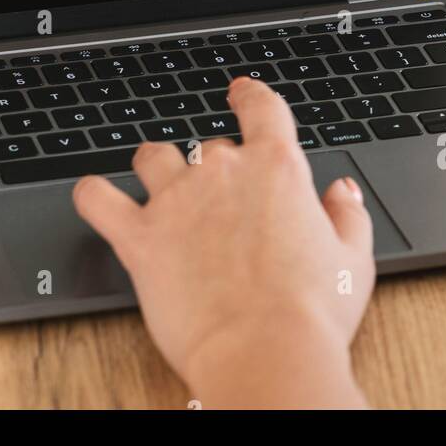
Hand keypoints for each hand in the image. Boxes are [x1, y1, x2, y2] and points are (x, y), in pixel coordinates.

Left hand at [72, 76, 375, 407]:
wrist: (266, 351)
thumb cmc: (312, 313)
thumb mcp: (352, 260)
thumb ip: (347, 217)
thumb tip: (341, 193)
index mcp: (276, 169)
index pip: (261, 108)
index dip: (250, 96)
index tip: (241, 94)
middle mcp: (222, 172)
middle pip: (210, 148)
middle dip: (216, 170)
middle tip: (225, 207)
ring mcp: (176, 201)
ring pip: (153, 158)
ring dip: (157, 166)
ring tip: (160, 185)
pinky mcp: (139, 238)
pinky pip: (99, 200)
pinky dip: (94, 194)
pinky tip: (96, 196)